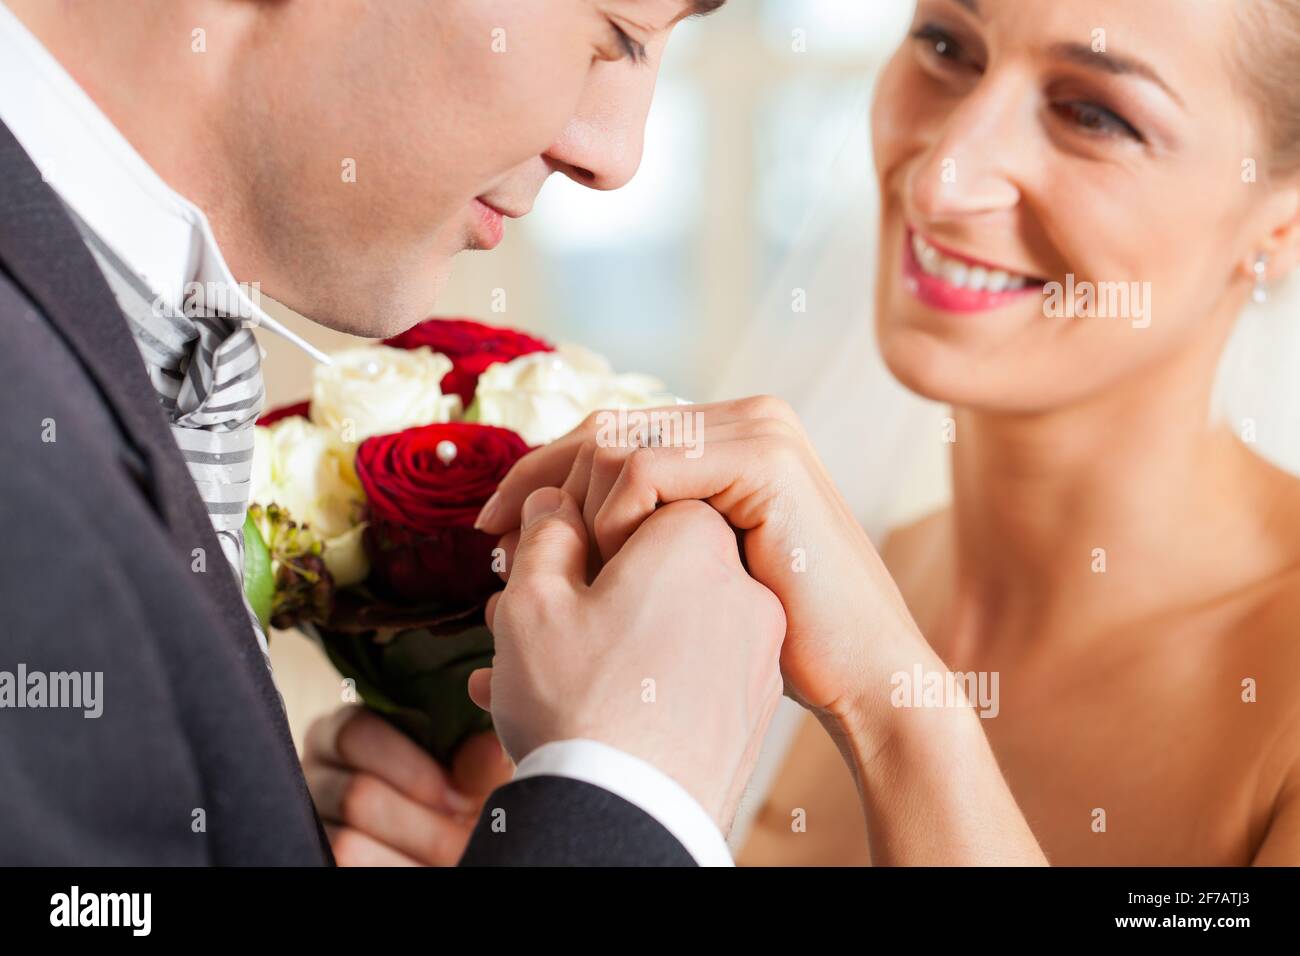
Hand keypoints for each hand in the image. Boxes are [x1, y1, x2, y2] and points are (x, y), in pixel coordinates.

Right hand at [303, 706, 512, 865]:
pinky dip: (391, 871)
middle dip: (421, 823)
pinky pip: (340, 867)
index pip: (356, 733)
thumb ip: (478, 763)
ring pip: (345, 842)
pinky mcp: (317, 855)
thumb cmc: (459, 801)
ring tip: (453, 857)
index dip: (410, 769)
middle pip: (355, 793)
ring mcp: (311, 820)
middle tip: (464, 837)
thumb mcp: (473, 778)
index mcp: (348, 732)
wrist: (447, 846)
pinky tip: (421, 869)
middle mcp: (318, 772)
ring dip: (409, 856)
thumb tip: (489, 749)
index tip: (456, 798)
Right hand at [470, 487, 785, 830]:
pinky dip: (639, 673)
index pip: (635, 490)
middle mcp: (741, 584)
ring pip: (664, 617)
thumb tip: (554, 501)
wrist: (631, 822)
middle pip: (649, 558)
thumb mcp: (533, 600)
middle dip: (582, 580)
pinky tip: (582, 705)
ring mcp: (755, 648)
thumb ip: (544, 533)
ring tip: (536, 668)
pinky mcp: (753, 705)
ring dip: (602, 631)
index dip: (575, 521)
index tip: (532, 556)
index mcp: (694, 537)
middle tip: (522, 610)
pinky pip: (688, 667)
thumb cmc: (577, 703)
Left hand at [476, 397, 933, 735]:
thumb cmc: (773, 638)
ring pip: (614, 443)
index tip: (490, 529)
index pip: (608, 429)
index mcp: (730, 433)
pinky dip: (613, 517)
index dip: (540, 472)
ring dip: (579, 511)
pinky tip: (615, 568)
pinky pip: (645, 468)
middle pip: (602, 427)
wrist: (860, 674)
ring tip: (574, 575)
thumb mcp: (691, 568)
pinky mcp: (764, 459)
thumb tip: (538, 528)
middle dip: (538, 486)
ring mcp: (760, 430)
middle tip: (495, 547)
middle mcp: (747, 415)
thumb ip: (641, 529)